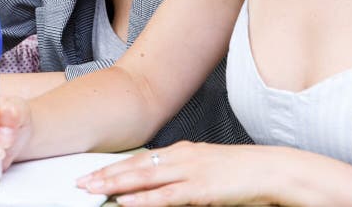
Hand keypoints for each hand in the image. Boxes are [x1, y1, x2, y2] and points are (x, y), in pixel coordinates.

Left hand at [76, 141, 278, 205]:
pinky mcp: (199, 190)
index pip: (138, 159)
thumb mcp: (204, 166)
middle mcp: (180, 157)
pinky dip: (143, 200)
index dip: (113, 166)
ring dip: (115, 185)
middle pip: (134, 166)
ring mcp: (188, 172)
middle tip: (80, 182)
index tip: (92, 172)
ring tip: (92, 190)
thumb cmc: (241, 171)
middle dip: (105, 175)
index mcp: (180, 151)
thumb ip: (180, 172)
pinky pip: (165, 196)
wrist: (270, 170)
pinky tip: (126, 202)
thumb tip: (156, 183)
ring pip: (143, 179)